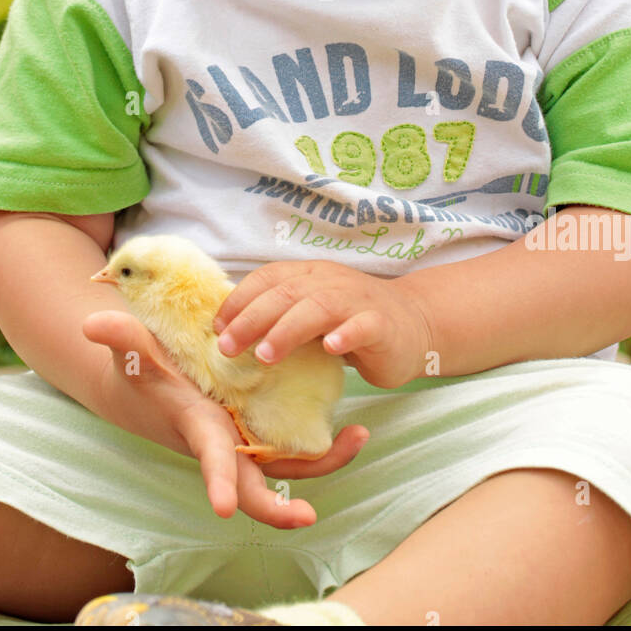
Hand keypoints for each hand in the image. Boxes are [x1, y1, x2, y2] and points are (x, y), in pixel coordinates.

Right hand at [82, 310, 368, 529]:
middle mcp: (225, 444)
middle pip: (253, 489)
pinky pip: (297, 447)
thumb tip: (92, 325)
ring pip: (286, 466)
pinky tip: (354, 427)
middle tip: (306, 516)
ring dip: (323, 463)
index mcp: (197, 428)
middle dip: (278, 508)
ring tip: (359, 437)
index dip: (215, 482)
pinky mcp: (262, 431)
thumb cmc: (144, 366)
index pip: (208, 460)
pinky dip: (324, 445)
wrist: (152, 381)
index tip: (224, 508)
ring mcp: (247, 441)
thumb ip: (121, 339)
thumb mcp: (134, 350)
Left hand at [213, 261, 429, 388]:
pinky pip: (361, 326)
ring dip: (288, 330)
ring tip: (265, 356)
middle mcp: (330, 281)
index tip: (216, 328)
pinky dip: (345, 334)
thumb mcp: (311, 313)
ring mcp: (357, 301)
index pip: (267, 278)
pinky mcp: (381, 325)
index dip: (239, 300)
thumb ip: (281, 316)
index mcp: (309, 275)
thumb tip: (230, 333)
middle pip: (286, 293)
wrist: (414, 323)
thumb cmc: (351, 322)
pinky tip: (330, 348)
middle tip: (227, 348)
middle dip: (251, 319)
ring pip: (318, 307)